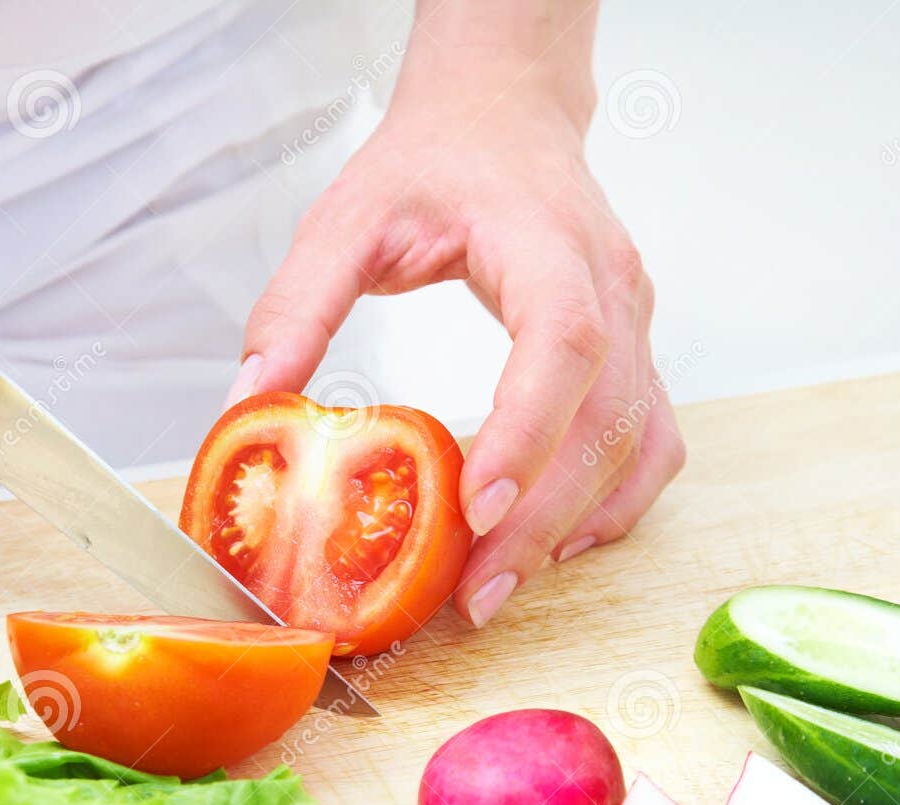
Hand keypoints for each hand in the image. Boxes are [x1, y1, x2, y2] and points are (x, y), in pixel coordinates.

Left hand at [230, 12, 684, 628]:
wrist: (503, 116)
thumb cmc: (435, 160)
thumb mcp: (345, 218)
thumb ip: (296, 306)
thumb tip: (251, 403)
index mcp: (546, 243)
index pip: (563, 342)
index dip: (529, 430)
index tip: (479, 508)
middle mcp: (611, 287)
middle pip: (608, 418)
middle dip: (545, 517)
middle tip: (478, 594)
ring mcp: (636, 323)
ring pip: (639, 443)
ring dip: (580, 523)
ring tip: (503, 582)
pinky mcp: (634, 353)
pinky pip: (648, 444)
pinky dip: (609, 503)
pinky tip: (551, 541)